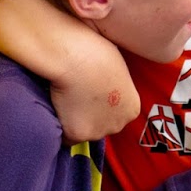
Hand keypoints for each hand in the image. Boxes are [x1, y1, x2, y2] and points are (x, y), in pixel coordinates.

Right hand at [47, 19, 139, 142]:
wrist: (76, 57)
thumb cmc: (97, 52)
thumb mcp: (117, 69)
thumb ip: (116, 87)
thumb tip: (106, 88)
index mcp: (132, 108)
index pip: (118, 114)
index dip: (103, 105)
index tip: (92, 94)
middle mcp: (119, 124)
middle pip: (103, 126)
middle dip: (92, 115)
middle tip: (78, 96)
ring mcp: (98, 131)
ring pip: (85, 132)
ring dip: (77, 121)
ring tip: (67, 100)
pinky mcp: (77, 135)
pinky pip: (67, 137)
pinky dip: (62, 126)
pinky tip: (58, 109)